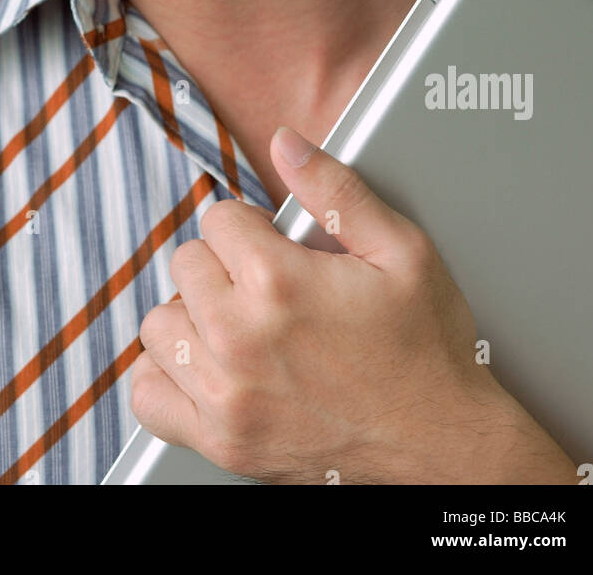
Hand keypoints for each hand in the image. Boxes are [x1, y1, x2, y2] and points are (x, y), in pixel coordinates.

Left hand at [131, 126, 577, 483]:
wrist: (443, 448)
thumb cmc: (427, 352)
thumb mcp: (403, 252)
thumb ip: (336, 189)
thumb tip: (285, 143)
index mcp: (279, 282)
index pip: (218, 219)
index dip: (252, 226)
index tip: (278, 247)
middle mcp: (241, 338)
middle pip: (186, 264)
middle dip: (222, 264)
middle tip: (266, 285)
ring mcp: (227, 396)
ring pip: (160, 325)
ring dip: (192, 317)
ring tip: (238, 324)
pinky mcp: (222, 441)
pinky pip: (149, 395)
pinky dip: (167, 379)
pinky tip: (207, 367)